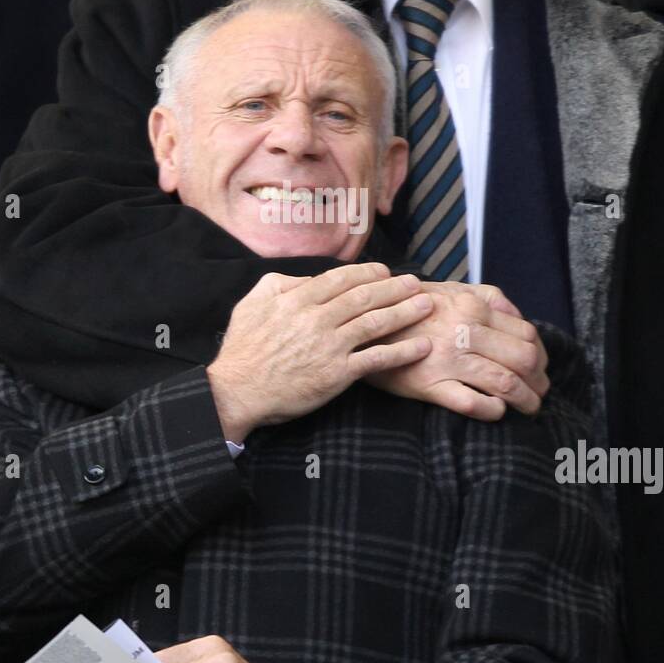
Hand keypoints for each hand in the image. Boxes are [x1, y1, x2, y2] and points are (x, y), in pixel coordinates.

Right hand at [205, 262, 433, 440]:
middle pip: (364, 297)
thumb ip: (280, 285)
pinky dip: (402, 351)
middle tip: (415, 282)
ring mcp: (329, 347)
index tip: (385, 271)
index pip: (341, 279)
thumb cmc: (243, 349)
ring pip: (375, 323)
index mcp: (297, 299)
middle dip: (394, 287)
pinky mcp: (337, 374)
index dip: (368, 273)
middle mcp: (317, 319)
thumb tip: (306, 277)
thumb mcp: (251, 304)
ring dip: (405, 312)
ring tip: (426, 305)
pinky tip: (421, 346)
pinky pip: (376, 359)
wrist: (237, 391)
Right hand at [365, 282, 548, 420]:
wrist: (363, 324)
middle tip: (539, 392)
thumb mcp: (450, 290)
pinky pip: (473, 403)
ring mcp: (447, 360)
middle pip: (523, 360)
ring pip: (505, 384)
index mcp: (472, 306)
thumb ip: (488, 297)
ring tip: (528, 407)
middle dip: (539, 381)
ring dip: (525, 400)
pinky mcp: (430, 385)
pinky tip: (497, 411)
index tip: (540, 369)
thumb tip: (518, 316)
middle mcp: (464, 331)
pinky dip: (493, 410)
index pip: (526, 335)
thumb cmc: (410, 307)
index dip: (541, 356)